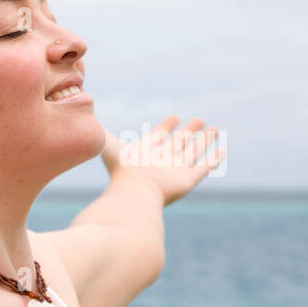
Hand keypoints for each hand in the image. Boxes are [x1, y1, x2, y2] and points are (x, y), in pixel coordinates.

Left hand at [99, 115, 222, 205]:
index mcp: (146, 152)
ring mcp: (175, 170)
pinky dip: (213, 159)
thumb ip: (101, 132)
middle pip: (178, 143)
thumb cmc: (122, 170)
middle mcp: (162, 160)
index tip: (174, 117)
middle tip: (198, 120)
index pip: (158, 136)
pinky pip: (204, 167)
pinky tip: (222, 149)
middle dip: (189, 132)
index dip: (165, 127)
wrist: (134, 193)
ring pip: (193, 152)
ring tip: (214, 129)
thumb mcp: (110, 146)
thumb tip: (85, 113)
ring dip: (204, 141)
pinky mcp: (188, 180)